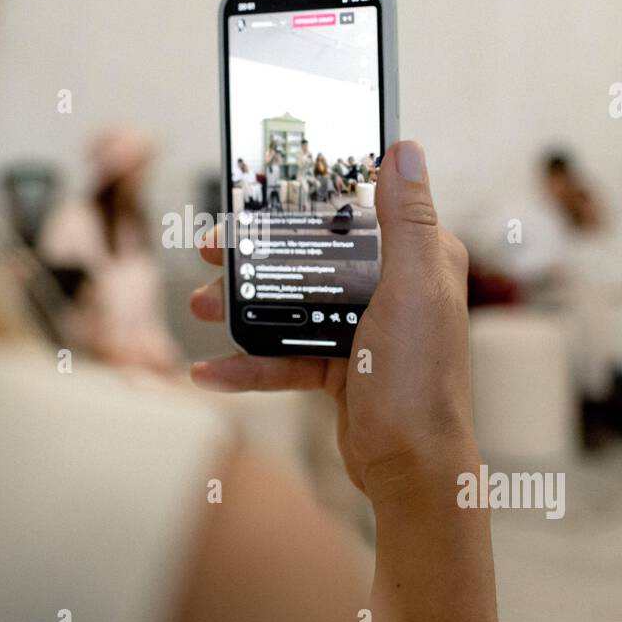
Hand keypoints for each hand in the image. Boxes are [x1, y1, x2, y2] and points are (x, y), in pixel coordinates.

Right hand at [190, 140, 476, 505]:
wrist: (410, 472)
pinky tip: (210, 370)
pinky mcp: (341, 367)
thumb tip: (407, 149)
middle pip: (315, 254)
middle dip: (259, 253)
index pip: (361, 208)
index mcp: (419, 259)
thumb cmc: (421, 383)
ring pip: (293, 302)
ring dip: (244, 305)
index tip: (265, 187)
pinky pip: (286, 356)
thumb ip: (406, 221)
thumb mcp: (413, 291)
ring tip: (200, 303)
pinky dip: (248, 363)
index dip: (312, 194)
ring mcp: (365, 329)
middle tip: (212, 247)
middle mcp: (394, 288)